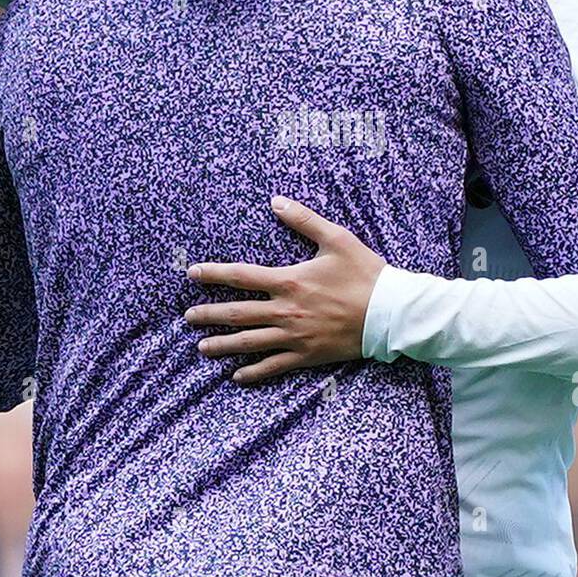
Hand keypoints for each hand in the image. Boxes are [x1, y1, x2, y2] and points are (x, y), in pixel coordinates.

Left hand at [184, 196, 386, 383]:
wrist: (390, 312)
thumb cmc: (365, 274)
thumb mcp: (336, 239)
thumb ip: (304, 219)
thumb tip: (276, 200)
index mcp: (289, 281)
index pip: (241, 276)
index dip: (214, 274)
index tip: (192, 274)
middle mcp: (286, 311)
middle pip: (237, 313)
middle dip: (208, 315)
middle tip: (187, 318)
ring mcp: (295, 336)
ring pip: (249, 342)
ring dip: (222, 345)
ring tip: (202, 347)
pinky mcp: (308, 355)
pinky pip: (274, 366)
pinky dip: (254, 372)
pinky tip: (237, 376)